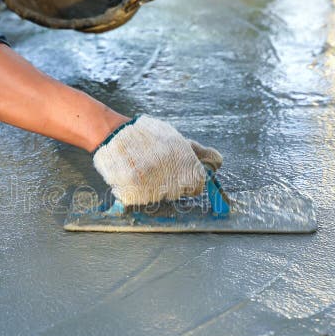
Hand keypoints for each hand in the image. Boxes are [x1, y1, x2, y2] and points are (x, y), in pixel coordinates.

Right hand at [93, 115, 222, 205]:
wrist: (116, 135)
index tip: (178, 172)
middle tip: (156, 167)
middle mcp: (173, 182)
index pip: (197, 187)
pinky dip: (136, 191)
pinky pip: (141, 200)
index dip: (188, 179)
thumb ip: (200, 153)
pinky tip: (132, 174)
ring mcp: (153, 191)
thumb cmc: (149, 135)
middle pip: (178, 193)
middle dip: (169, 182)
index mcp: (188, 168)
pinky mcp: (135, 198)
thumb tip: (218, 164)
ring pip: (159, 197)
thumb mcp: (178, 139)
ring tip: (142, 168)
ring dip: (152, 187)